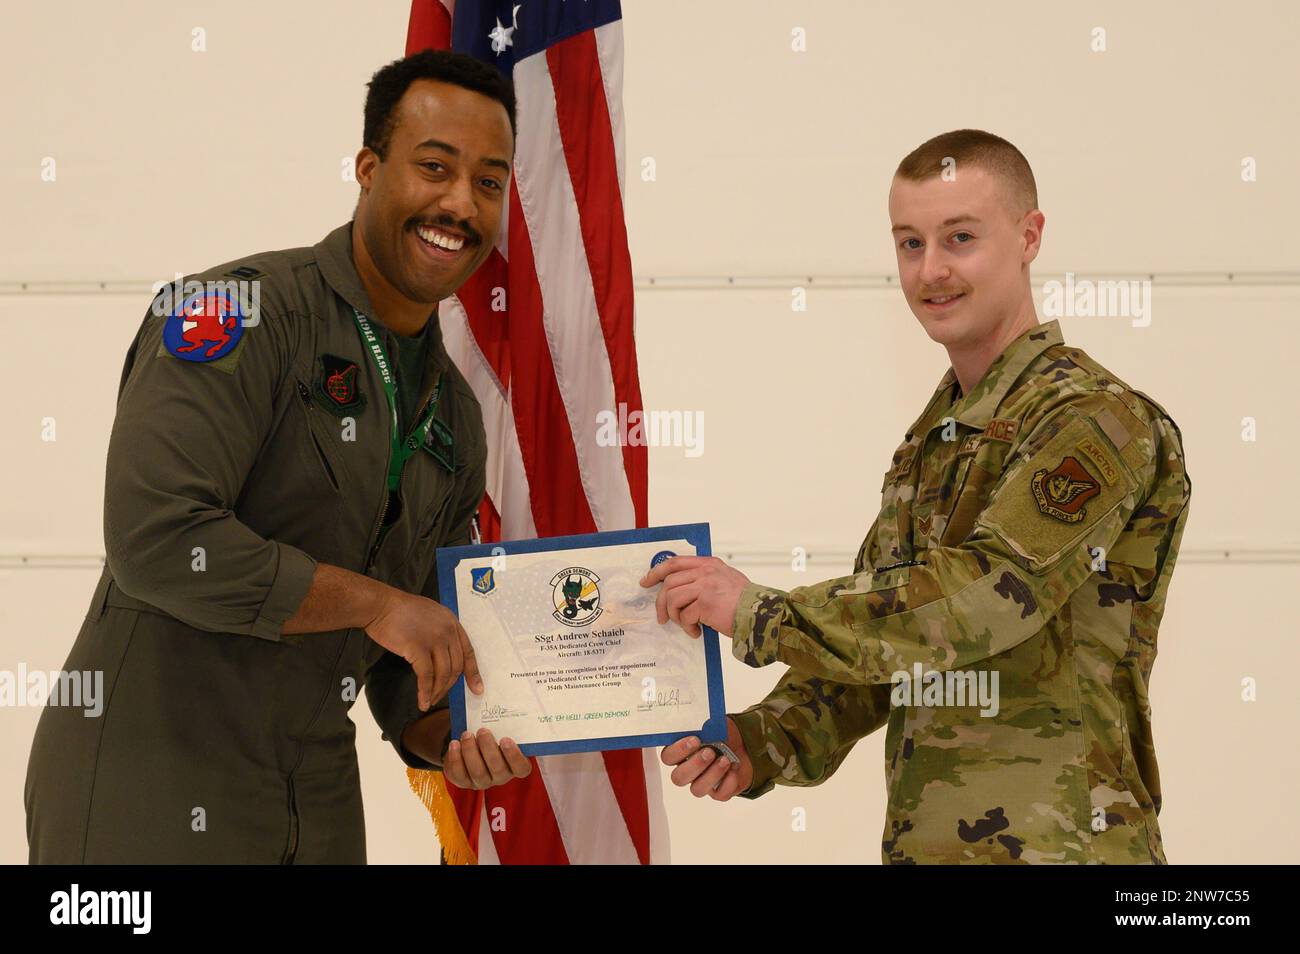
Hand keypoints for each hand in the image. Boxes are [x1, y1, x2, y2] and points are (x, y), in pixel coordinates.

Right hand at [366, 589, 482, 709]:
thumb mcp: (431, 616)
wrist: (381, 606)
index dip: (473, 673)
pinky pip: (426, 676)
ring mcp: (434, 639)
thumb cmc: (400, 611)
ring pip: (443, 674)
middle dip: (449, 686)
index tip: (477, 689)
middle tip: (440, 697)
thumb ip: (442, 632)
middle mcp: (448, 631)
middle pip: (456, 666)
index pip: (468, 651)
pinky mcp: (418, 648)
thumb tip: (445, 659)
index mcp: (452, 622)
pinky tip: (422, 701)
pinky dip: (425, 691)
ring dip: (437, 691)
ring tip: (429, 700)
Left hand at [444, 728, 532, 789]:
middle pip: (498, 769)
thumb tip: (501, 700)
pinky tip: (454, 744)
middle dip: (489, 749)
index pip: (521, 768)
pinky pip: (459, 774)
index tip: (505, 739)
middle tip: (483, 731)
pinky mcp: (464, 782)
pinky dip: (455, 758)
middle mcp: (500, 776)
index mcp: (514, 765)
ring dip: (471, 751)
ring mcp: (482, 781)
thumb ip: (505, 724)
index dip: (514, 756)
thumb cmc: (493, 735)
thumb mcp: (501, 731)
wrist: (472, 745)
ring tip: (467, 734)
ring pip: (478, 772)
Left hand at [639, 555, 749, 637]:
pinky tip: (698, 632)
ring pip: (673, 599)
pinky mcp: (705, 602)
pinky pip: (685, 616)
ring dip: (676, 616)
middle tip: (663, 618)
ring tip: (687, 626)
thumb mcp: (725, 579)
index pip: (675, 562)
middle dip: (661, 602)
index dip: (656, 572)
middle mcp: (705, 571)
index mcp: (708, 564)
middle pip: (669, 583)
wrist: (761, 613)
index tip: (646, 582)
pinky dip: (688, 627)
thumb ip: (705, 578)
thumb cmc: (744, 602)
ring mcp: (705, 585)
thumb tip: (681, 589)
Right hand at [660, 717, 752, 799]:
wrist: (745, 744)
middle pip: (678, 778)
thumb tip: (700, 722)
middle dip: (695, 765)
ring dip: (712, 774)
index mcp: (681, 751)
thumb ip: (703, 723)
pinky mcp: (718, 791)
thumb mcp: (713, 723)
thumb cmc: (723, 734)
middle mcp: (688, 769)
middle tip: (710, 752)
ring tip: (725, 760)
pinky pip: (719, 795)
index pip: (668, 757)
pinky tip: (734, 769)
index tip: (694, 740)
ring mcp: (702, 782)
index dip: (678, 751)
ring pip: (697, 789)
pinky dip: (728, 782)